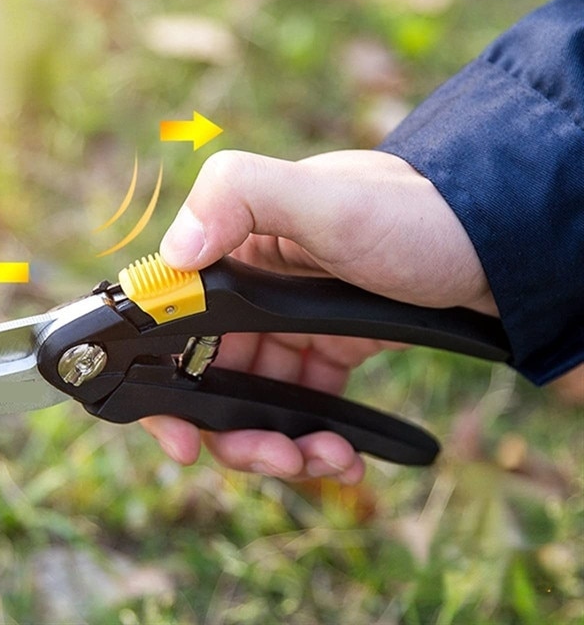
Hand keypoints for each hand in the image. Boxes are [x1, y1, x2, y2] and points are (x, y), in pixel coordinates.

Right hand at [142, 149, 496, 482]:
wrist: (496, 243)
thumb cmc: (412, 213)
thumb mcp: (328, 199)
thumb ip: (240, 198)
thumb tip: (173, 256)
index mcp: (235, 251)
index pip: (172, 325)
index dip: (163, 388)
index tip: (183, 439)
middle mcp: (253, 288)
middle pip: (210, 378)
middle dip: (232, 432)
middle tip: (274, 459)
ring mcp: (290, 321)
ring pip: (256, 400)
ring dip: (278, 444)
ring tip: (326, 460)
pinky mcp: (328, 345)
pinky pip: (303, 404)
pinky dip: (315, 437)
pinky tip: (345, 454)